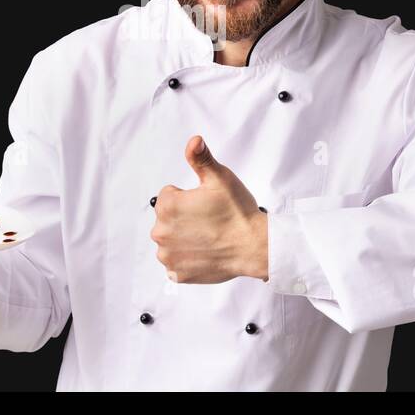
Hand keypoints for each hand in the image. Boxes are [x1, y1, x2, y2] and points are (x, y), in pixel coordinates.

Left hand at [150, 135, 268, 284]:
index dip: (189, 197)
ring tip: (208, 237)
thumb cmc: (237, 212)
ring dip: (184, 238)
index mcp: (167, 206)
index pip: (169, 195)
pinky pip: (176, 262)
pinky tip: (204, 252)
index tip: (205, 204)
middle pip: (167, 218)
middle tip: (209, 220)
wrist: (254, 247)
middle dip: (184, 217)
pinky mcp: (177, 274)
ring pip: (171, 240)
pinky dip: (187, 258)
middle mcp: (160, 232)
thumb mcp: (220, 178)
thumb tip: (193, 140)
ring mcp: (168, 256)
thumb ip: (201, 158)